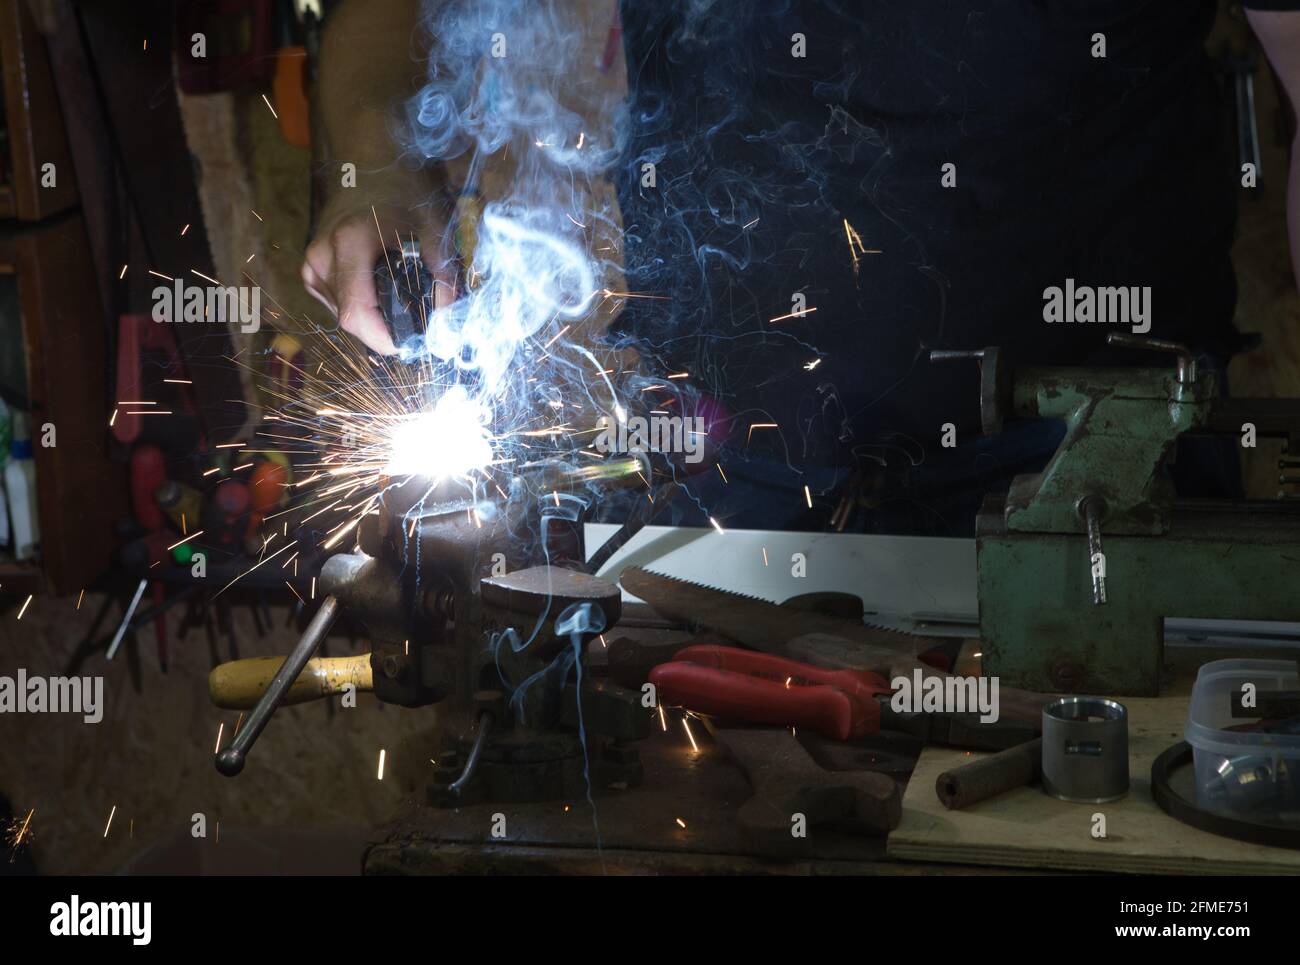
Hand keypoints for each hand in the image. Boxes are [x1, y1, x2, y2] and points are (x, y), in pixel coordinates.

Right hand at [301, 167, 454, 354]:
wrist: (369, 167)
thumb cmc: (404, 194)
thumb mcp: (434, 228)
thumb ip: (443, 273)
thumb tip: (447, 318)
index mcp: (350, 242)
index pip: (357, 313)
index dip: (384, 339)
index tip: (412, 343)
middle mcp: (322, 254)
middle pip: (351, 318)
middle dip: (384, 329)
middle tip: (416, 322)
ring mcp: (311, 262)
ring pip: (343, 313)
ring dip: (373, 317)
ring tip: (398, 296)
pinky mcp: (309, 269)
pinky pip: (336, 303)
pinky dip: (360, 305)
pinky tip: (377, 287)